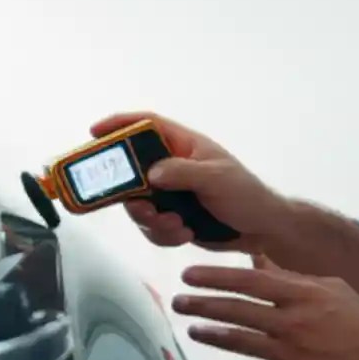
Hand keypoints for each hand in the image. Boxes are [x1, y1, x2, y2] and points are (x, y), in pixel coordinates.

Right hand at [89, 111, 292, 253]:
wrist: (264, 231)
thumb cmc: (247, 195)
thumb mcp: (217, 179)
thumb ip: (183, 173)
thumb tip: (151, 173)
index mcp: (184, 146)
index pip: (146, 126)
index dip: (119, 125)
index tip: (94, 132)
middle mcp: (173, 168)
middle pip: (132, 172)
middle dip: (130, 194)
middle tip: (141, 207)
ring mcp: (171, 194)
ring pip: (139, 205)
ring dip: (152, 220)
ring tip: (176, 226)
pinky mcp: (173, 218)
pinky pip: (152, 227)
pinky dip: (163, 235)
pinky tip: (185, 235)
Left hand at [172, 254, 358, 359]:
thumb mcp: (330, 289)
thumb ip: (291, 276)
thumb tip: (257, 261)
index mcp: (302, 294)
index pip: (247, 281)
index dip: (213, 277)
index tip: (188, 275)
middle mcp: (292, 322)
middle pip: (236, 310)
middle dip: (201, 304)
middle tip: (177, 300)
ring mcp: (291, 355)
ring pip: (239, 342)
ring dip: (210, 335)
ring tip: (192, 329)